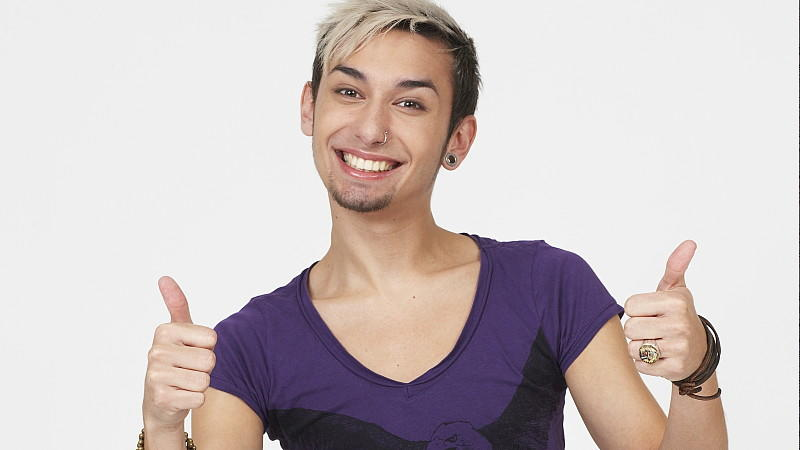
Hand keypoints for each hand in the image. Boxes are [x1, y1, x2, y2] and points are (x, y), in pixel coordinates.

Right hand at [142, 276, 217, 429]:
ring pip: (205, 380)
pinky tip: (180, 397)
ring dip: (200, 385)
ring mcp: (156, 376)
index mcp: (164, 331)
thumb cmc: (176, 362)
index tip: (190, 351)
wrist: (160, 403)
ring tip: (184, 383)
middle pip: (209, 359)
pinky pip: (199, 398)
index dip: (207, 347)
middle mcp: (155, 351)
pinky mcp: (161, 399)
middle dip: (205, 368)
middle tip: (188, 370)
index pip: (212, 338)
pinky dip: (195, 400)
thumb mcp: (179, 332)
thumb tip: (164, 277)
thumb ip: (177, 305)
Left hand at [623, 240, 707, 381]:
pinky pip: (639, 365)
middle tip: (653, 329)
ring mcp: (678, 348)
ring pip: (632, 347)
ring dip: (638, 347)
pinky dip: (644, 363)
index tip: (651, 312)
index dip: (636, 310)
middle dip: (636, 329)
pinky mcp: (674, 368)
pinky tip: (659, 357)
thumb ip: (675, 266)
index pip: (630, 305)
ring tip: (656, 342)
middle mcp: (679, 324)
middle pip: (629, 328)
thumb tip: (689, 243)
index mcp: (676, 302)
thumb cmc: (678, 316)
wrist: (698, 353)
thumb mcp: (676, 290)